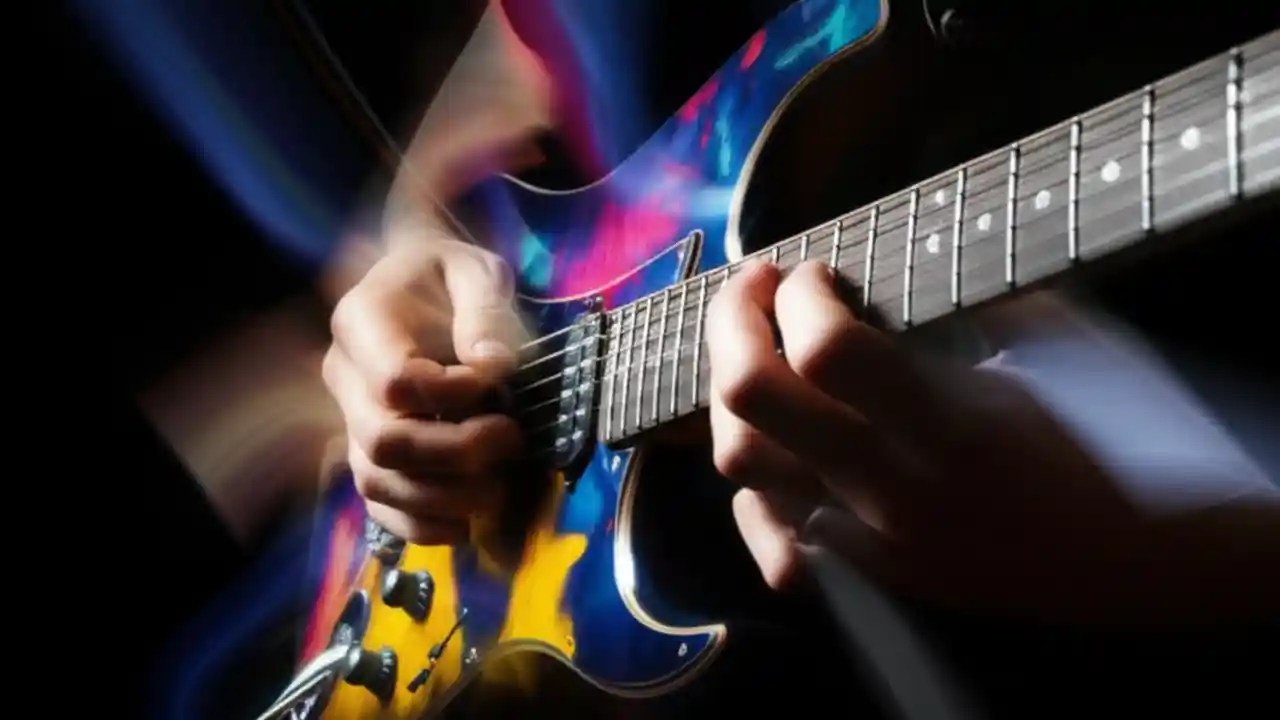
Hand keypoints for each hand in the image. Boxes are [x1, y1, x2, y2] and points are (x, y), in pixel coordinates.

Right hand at [322, 239, 527, 544]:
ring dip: (444, 497)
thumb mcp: (475, 269)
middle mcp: (343, 377)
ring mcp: (350, 420)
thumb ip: (484, 309)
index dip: (451, 395)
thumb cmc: (450, 277)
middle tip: (511, 439)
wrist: (423, 287)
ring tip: (498, 486)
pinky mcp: (367, 454)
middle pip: (383, 440)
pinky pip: (378, 505)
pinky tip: (466, 522)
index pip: (394, 381)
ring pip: (377, 481)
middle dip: (455, 453)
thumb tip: (493, 366)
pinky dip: (421, 526)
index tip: (496, 384)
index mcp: (362, 322)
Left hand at [705, 259, 1279, 622]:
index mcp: (955, 426)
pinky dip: (755, 483)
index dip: (798, 292)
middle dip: (734, 320)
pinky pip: (769, 532)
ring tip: (759, 352)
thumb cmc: (1108, 439)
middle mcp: (896, 490)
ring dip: (730, 394)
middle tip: (757, 285)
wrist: (1137, 561)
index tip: (812, 271)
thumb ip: (960, 302)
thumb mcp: (1054, 348)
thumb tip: (880, 263)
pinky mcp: (865, 576)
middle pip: (752, 399)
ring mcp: (871, 542)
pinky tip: (782, 445)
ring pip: (739, 464)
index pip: (825, 349)